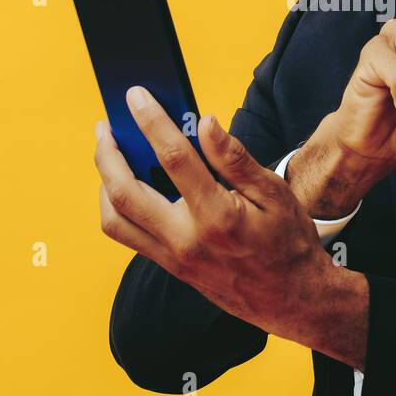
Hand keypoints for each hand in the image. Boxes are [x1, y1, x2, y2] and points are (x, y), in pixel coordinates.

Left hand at [94, 86, 343, 344]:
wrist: (292, 300)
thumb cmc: (289, 242)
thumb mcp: (275, 193)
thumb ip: (235, 158)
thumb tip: (206, 122)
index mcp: (217, 215)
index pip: (173, 157)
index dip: (151, 121)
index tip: (136, 96)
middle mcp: (186, 240)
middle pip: (124, 192)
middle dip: (107, 154)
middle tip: (104, 126)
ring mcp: (174, 257)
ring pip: (115, 220)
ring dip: (104, 183)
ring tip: (110, 155)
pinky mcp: (170, 268)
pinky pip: (129, 236)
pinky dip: (118, 207)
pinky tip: (127, 185)